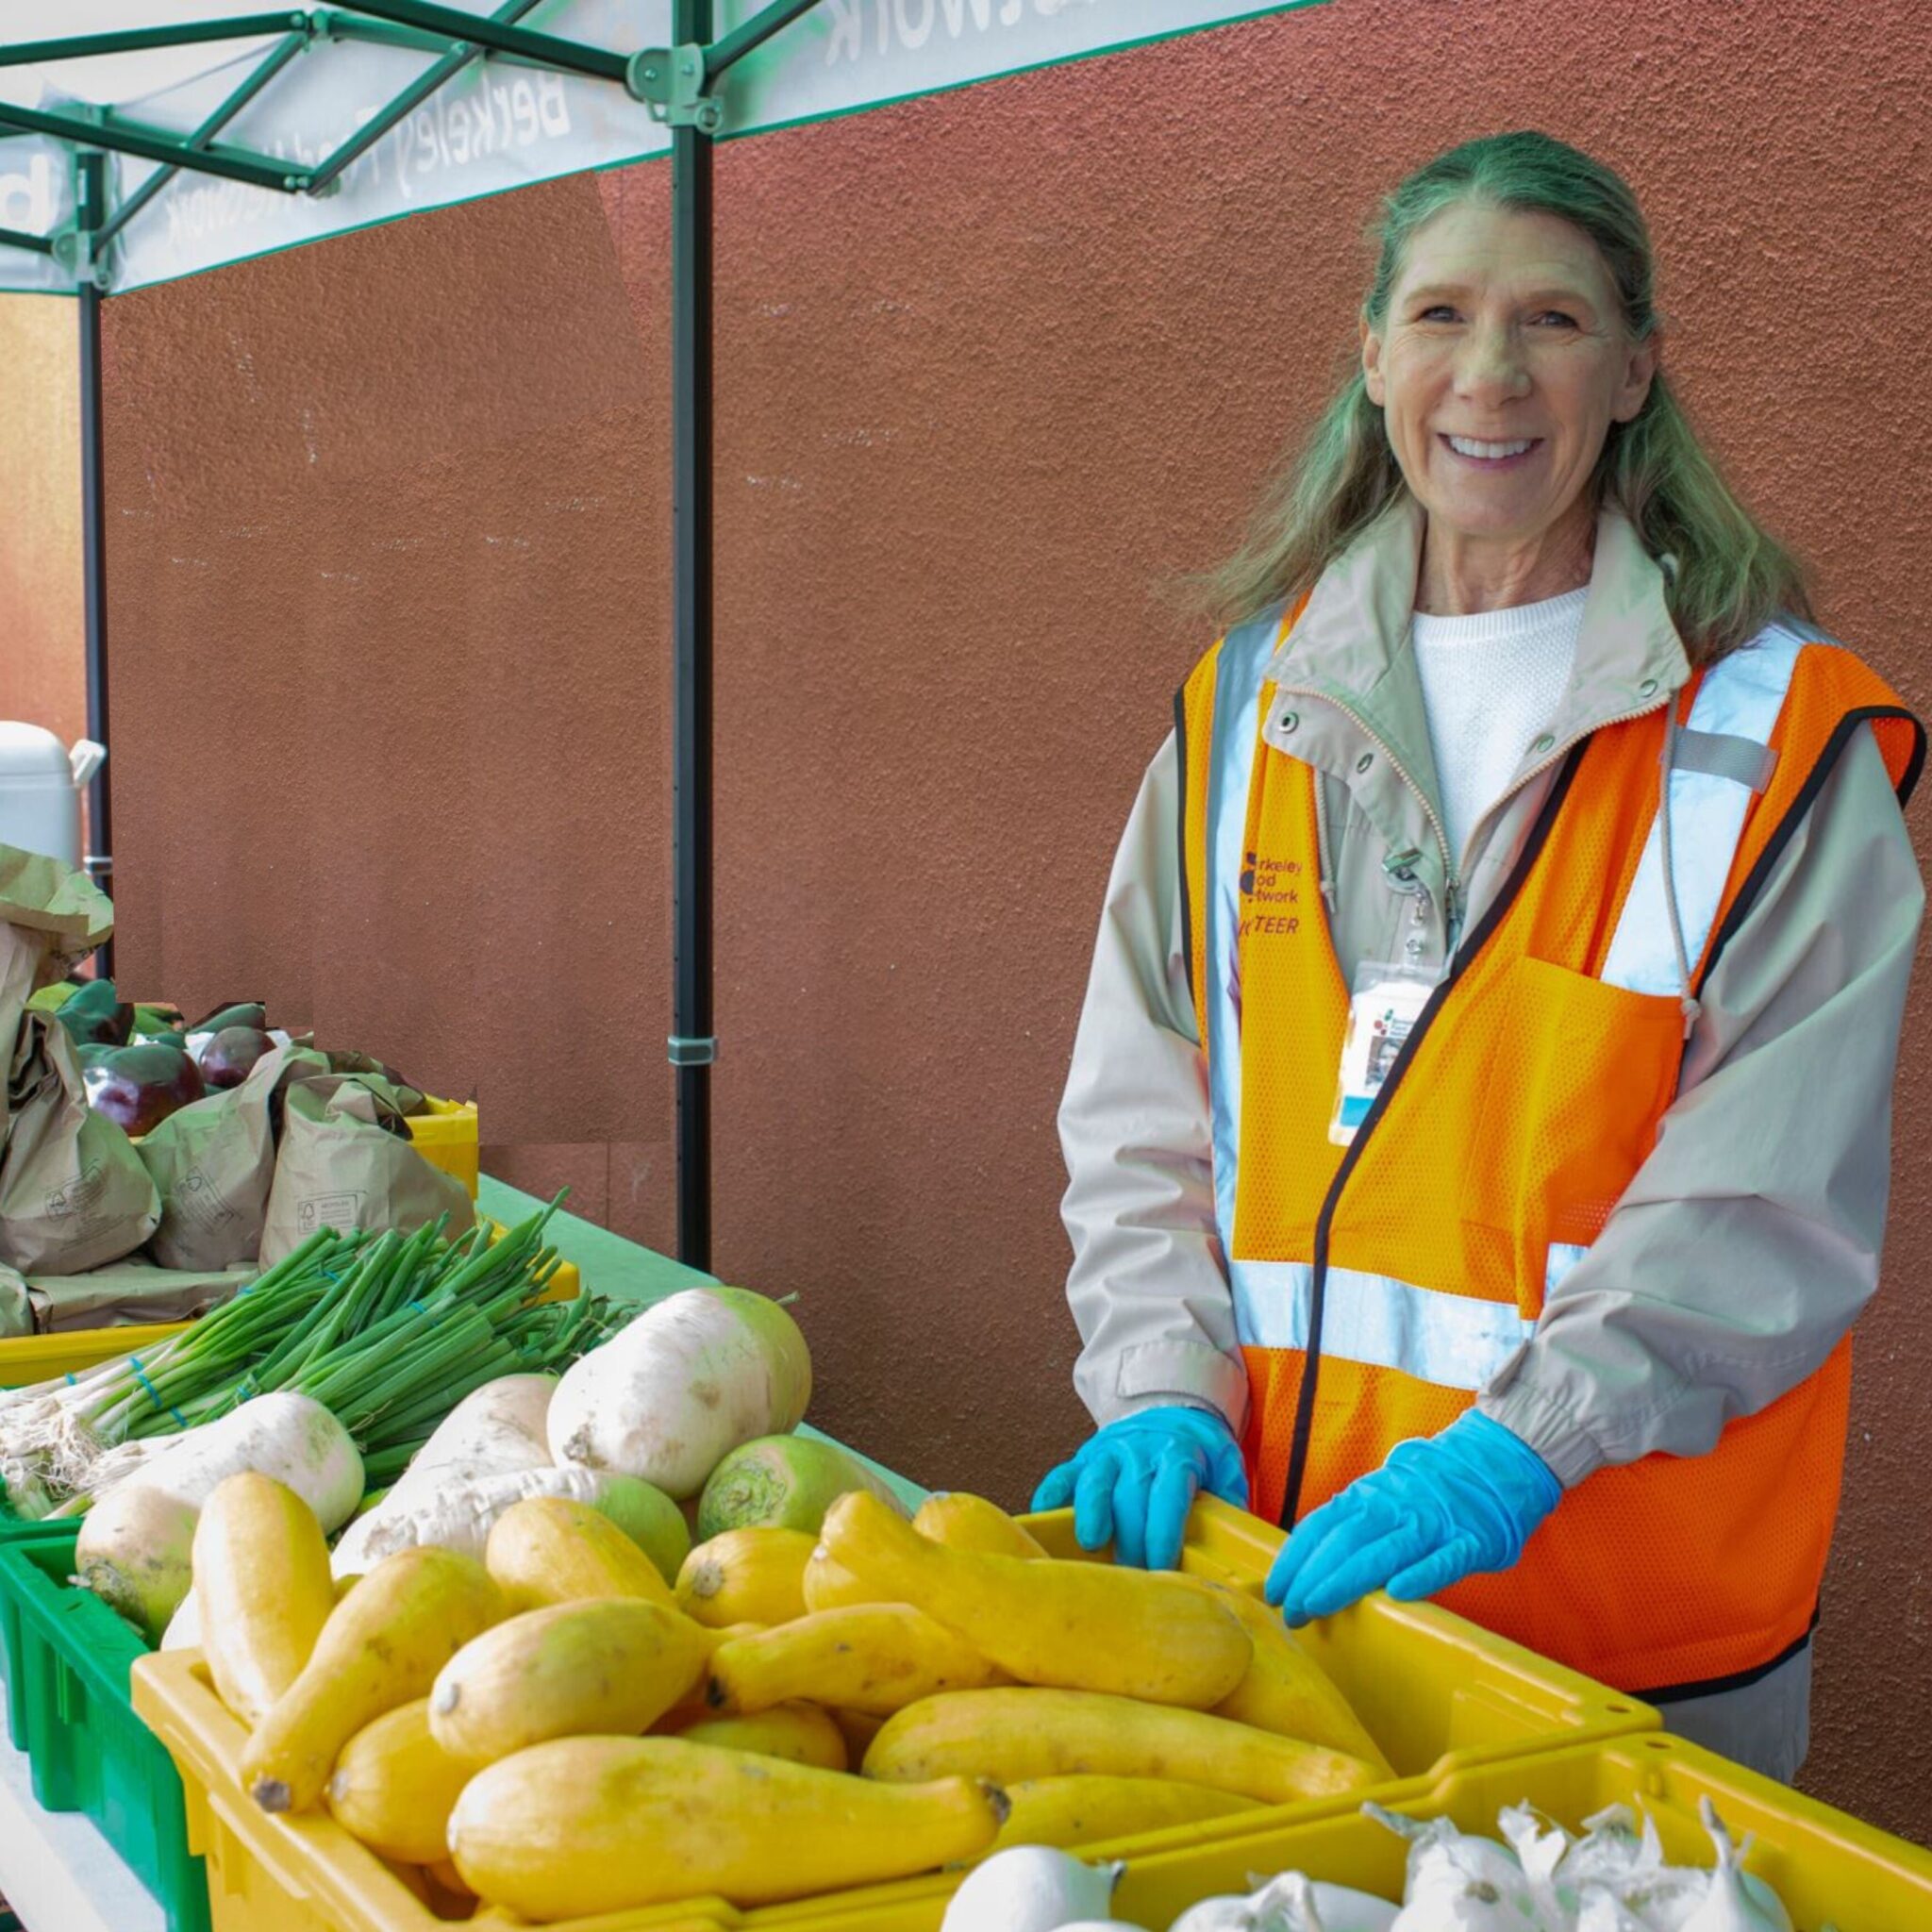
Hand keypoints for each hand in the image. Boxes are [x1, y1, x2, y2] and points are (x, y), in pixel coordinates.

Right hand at [1031, 1405, 1248, 1570]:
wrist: (1172, 1409)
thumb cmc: (1200, 1450)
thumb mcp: (1227, 1465)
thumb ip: (1232, 1499)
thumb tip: (1235, 1543)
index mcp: (1178, 1454)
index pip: (1169, 1495)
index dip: (1163, 1531)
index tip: (1162, 1565)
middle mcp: (1140, 1451)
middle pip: (1131, 1497)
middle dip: (1132, 1539)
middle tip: (1135, 1577)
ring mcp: (1108, 1452)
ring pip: (1095, 1481)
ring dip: (1092, 1512)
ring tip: (1092, 1543)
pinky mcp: (1085, 1457)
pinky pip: (1062, 1474)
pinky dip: (1051, 1495)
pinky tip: (1043, 1516)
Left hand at [1264, 1411, 1561, 1626]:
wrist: (1497, 1460)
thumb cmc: (1432, 1487)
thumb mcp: (1386, 1494)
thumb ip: (1356, 1520)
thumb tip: (1312, 1554)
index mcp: (1370, 1495)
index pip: (1322, 1525)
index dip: (1294, 1557)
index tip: (1273, 1588)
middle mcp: (1395, 1505)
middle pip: (1344, 1540)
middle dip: (1310, 1576)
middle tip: (1288, 1611)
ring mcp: (1433, 1522)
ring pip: (1383, 1550)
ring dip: (1345, 1580)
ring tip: (1316, 1607)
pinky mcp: (1471, 1540)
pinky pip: (1444, 1558)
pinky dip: (1421, 1575)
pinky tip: (1397, 1594)